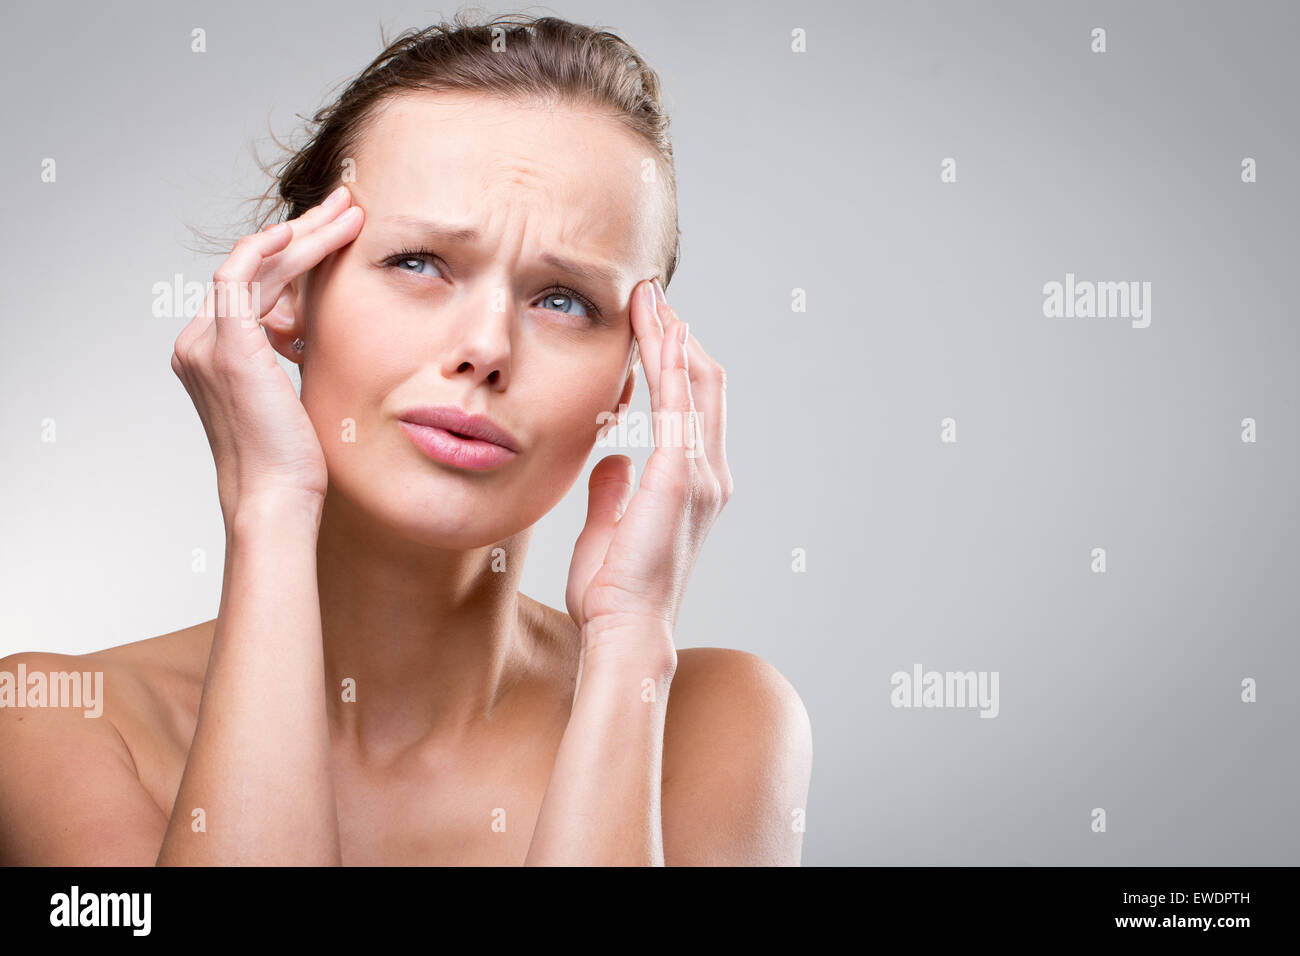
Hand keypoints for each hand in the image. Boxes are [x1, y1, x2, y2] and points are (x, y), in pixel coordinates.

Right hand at [170, 186, 363, 521]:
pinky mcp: (227, 348)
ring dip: (303, 234)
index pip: (253, 288)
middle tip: (345, 206)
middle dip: (303, 233)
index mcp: (211, 356)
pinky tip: (304, 233)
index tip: (335, 236)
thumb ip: (292, 358)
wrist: (278, 498)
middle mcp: (198, 344)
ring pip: (254, 266)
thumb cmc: (292, 463)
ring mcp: (206, 344)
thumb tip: (315, 335)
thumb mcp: (293, 397)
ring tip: (347, 213)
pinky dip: (269, 249)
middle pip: (253, 269)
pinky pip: (240, 278)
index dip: (294, 257)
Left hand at [564, 279, 732, 654]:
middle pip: (702, 384)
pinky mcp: (679, 476)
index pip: (690, 405)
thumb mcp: (609, 528)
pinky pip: (677, 403)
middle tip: (651, 296)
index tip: (651, 326)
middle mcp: (707, 474)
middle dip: (678, 336)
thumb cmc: (613, 592)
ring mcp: (699, 474)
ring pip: (695, 383)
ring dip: (672, 337)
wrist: (623, 629)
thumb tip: (611, 460)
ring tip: (650, 297)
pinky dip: (668, 361)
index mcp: (692, 484)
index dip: (674, 361)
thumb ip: (614, 491)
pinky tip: (655, 330)